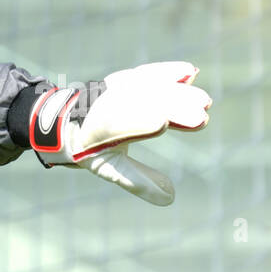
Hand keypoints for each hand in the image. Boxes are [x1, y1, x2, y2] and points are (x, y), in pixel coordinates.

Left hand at [27, 61, 211, 204]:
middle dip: (171, 108)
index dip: (141, 123)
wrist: (67, 118)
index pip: (120, 126)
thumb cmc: (90, 148)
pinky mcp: (123, 78)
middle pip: (141, 104)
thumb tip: (170, 199)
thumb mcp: (110, 167)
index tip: (163, 122)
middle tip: (201, 117)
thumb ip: (138, 180)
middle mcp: (105, 107)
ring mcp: (113, 90)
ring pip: (146, 87)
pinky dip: (166, 72)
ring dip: (176, 91)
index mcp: (98, 131)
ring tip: (203, 101)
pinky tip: (189, 72)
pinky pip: (145, 73)